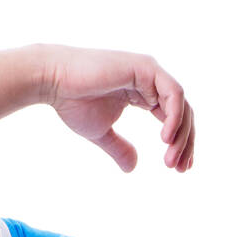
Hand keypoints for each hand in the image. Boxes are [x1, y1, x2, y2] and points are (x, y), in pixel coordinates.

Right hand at [36, 43, 194, 172]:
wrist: (52, 81)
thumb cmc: (72, 102)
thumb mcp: (101, 133)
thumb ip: (119, 148)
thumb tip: (133, 169)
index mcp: (144, 93)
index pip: (173, 118)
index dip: (180, 144)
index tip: (179, 169)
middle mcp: (151, 81)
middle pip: (183, 114)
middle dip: (185, 144)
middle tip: (179, 169)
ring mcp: (150, 72)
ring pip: (182, 105)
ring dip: (181, 135)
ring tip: (170, 160)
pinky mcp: (145, 67)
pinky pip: (174, 93)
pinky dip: (174, 116)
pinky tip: (165, 138)